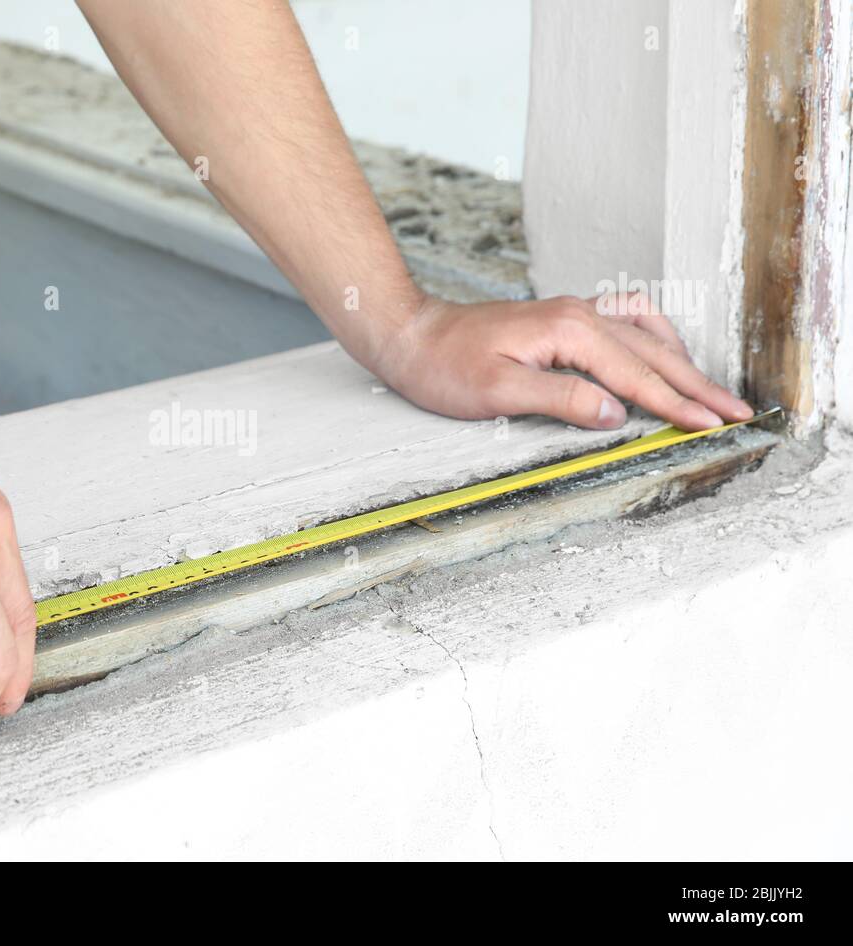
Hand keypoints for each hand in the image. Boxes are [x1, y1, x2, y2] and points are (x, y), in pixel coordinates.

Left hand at [370, 294, 753, 430]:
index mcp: (569, 333)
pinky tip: (661, 352)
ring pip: (645, 334)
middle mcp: (579, 315)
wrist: (412, 334)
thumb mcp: (498, 393)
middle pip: (652, 353)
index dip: (677, 406)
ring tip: (709, 391)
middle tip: (738, 414)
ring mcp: (573, 312)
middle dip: (697, 386)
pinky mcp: (563, 318)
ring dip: (681, 362)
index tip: (713, 426)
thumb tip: (617, 414)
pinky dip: (653, 337)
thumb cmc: (445, 366)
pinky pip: (625, 319)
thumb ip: (562, 401)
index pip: (636, 377)